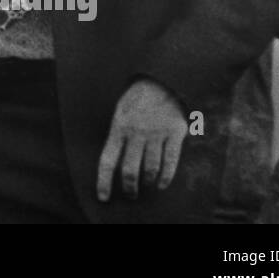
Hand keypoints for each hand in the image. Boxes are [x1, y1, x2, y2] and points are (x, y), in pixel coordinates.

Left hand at [96, 78, 187, 200]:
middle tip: (131, 196)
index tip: (103, 197)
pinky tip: (162, 184)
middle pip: (129, 170)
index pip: (107, 160)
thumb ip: (117, 135)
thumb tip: (112, 163)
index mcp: (119, 127)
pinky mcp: (175, 133)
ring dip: (147, 182)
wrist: (162, 80)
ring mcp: (156, 133)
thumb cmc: (137, 99)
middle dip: (129, 188)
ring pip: (150, 169)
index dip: (103, 181)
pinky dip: (166, 177)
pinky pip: (170, 161)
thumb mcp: (120, 112)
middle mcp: (136, 132)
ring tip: (146, 186)